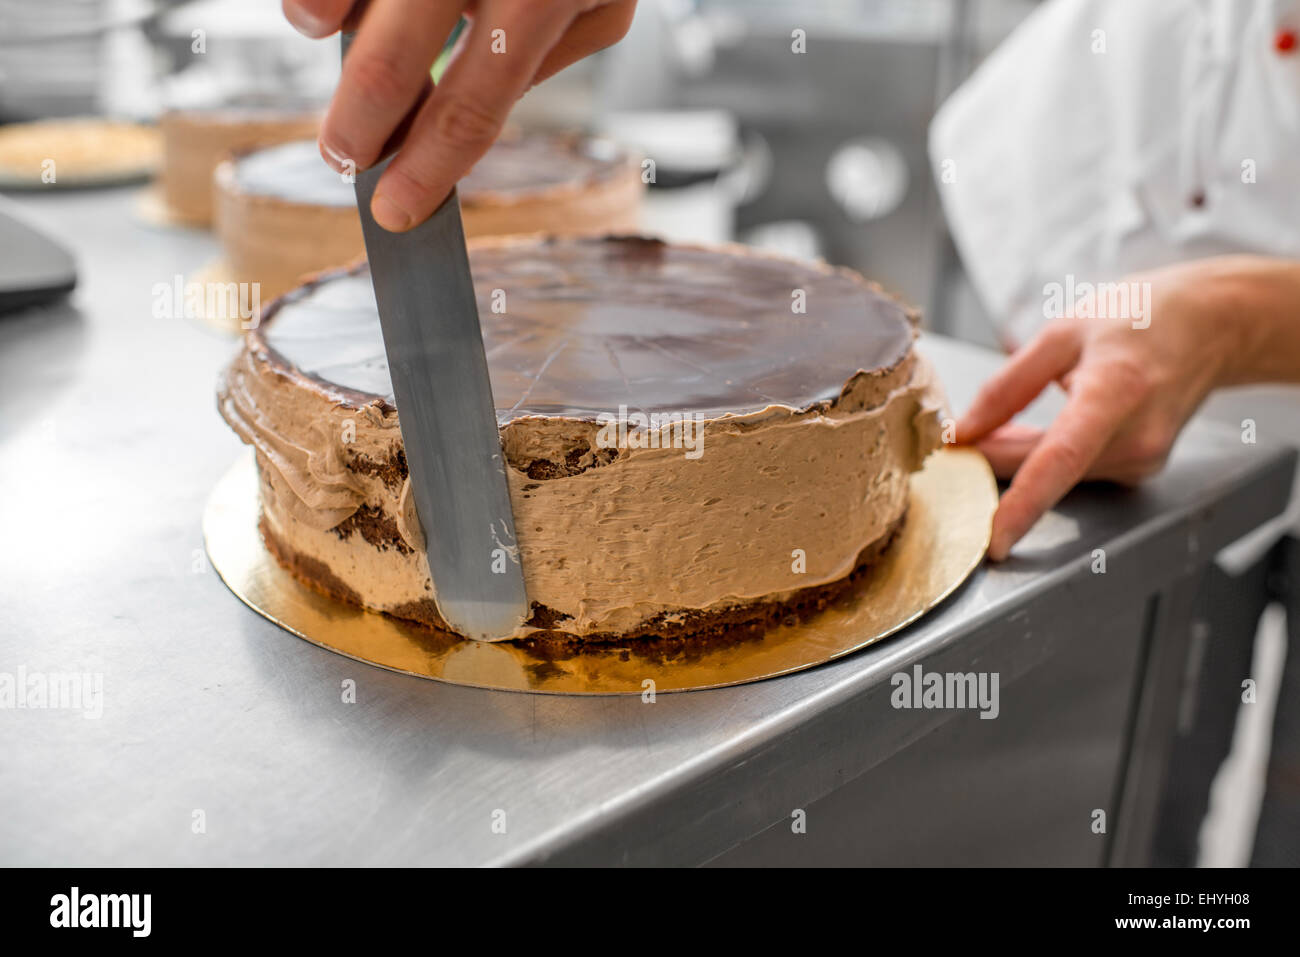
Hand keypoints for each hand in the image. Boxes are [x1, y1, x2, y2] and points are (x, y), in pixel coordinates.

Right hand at [282, 0, 636, 230]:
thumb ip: (543, 58)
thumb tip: (467, 111)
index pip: (474, 107)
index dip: (427, 169)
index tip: (394, 211)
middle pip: (390, 67)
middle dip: (354, 130)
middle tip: (340, 157)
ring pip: (336, 3)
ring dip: (317, 30)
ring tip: (324, 32)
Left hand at [956, 259, 1249, 560]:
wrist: (1213, 326)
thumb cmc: (1141, 319)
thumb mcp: (1063, 333)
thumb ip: (1007, 387)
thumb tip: (964, 433)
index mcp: (1115, 394)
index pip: (1061, 460)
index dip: (1023, 502)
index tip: (994, 538)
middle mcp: (1135, 439)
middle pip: (1044, 471)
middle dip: (994, 461)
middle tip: (963, 437)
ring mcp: (1141, 462)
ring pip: (1054, 476)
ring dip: (1020, 458)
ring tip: (1018, 417)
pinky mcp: (1139, 471)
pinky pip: (1072, 473)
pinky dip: (1047, 459)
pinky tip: (1051, 428)